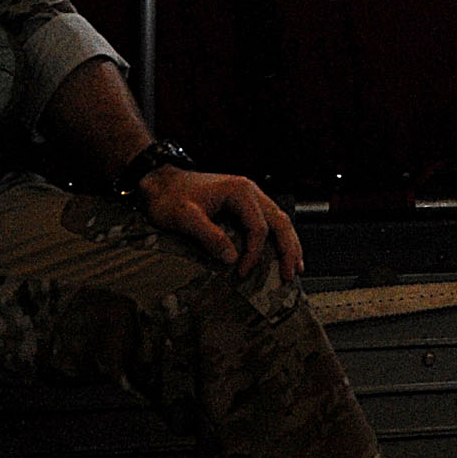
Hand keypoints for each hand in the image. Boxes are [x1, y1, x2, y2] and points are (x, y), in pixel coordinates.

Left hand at [138, 167, 304, 282]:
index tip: (242, 272)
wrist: (160, 182)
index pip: (258, 228)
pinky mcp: (244, 203)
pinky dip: (279, 237)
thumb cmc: (170, 197)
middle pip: (280, 221)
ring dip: (289, 243)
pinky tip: (282, 250)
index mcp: (240, 191)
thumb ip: (209, 236)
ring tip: (295, 266)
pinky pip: (269, 220)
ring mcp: (250, 196)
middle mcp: (250, 191)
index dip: (254, 253)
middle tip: (290, 274)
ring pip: (280, 220)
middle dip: (288, 249)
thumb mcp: (185, 217)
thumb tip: (231, 258)